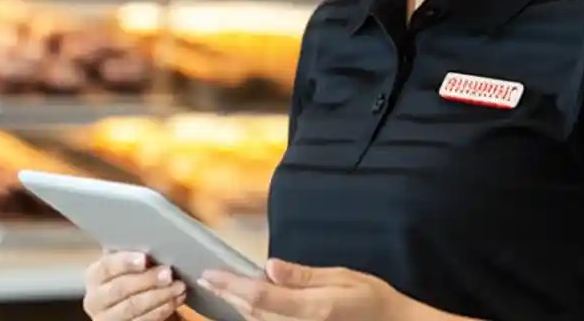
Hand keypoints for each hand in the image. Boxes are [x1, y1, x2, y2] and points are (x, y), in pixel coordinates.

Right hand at [83, 251, 188, 320]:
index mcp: (95, 276)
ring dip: (160, 296)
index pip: (106, 267)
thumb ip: (136, 254)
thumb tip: (156, 242)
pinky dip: (163, 310)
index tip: (144, 258)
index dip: (125, 262)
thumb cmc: (134, 276)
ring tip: (179, 286)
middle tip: (168, 273)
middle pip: (119, 289)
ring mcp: (107, 318)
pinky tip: (176, 299)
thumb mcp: (130, 263)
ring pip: (132, 308)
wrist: (133, 303)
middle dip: (147, 280)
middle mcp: (95, 299)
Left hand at [197, 258, 420, 320]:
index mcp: (313, 309)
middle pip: (254, 314)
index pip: (260, 296)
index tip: (210, 274)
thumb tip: (270, 267)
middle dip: (229, 296)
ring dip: (239, 308)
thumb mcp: (344, 278)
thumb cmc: (374, 300)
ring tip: (223, 290)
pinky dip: (257, 318)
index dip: (231, 285)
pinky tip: (250, 307)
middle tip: (209, 279)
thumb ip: (304, 276)